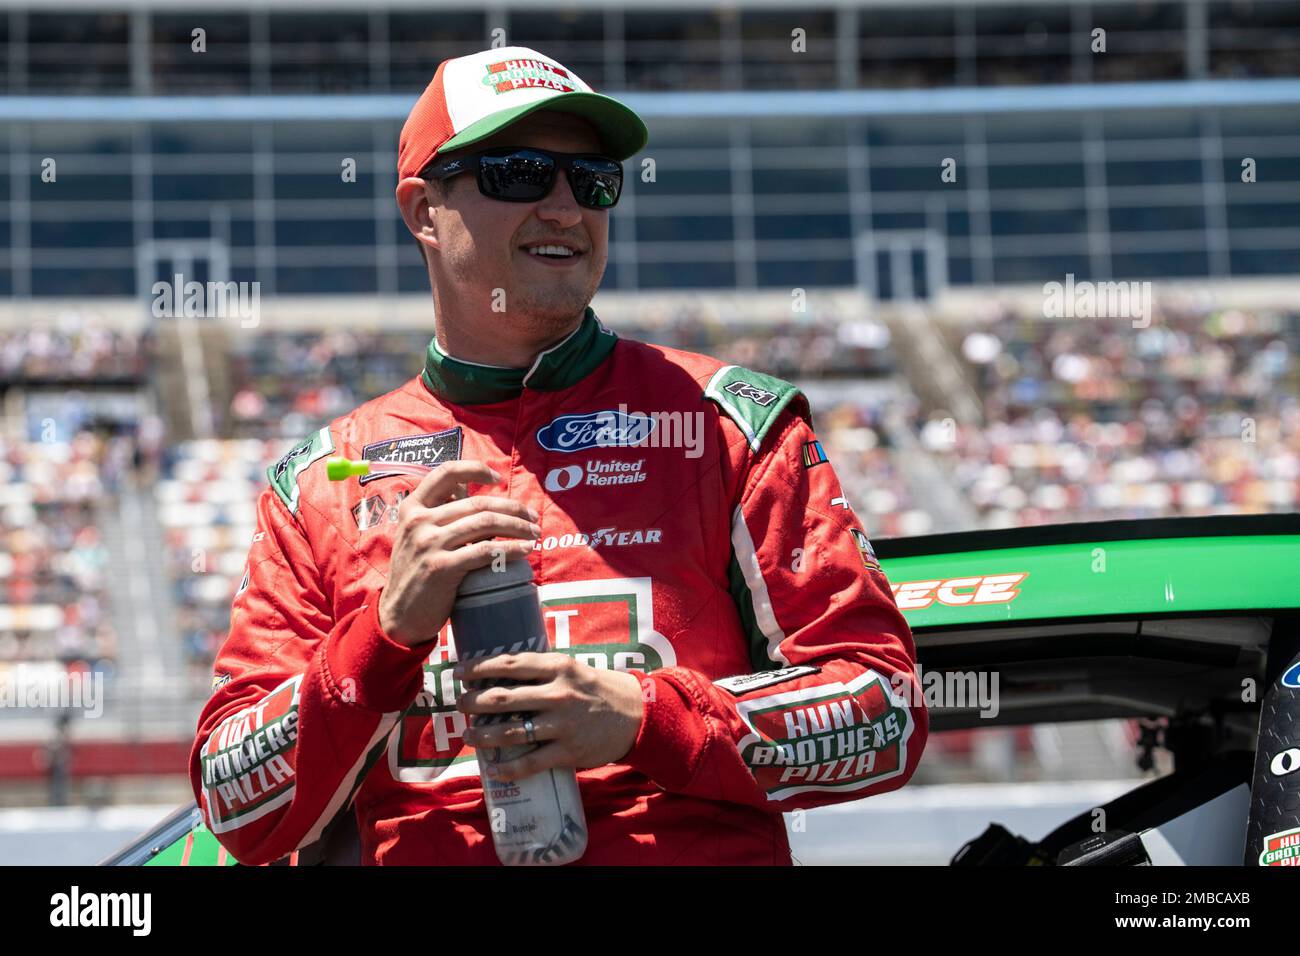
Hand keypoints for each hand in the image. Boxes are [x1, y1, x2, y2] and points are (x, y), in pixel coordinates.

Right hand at [378, 460, 539, 647]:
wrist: (398, 615)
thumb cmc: (416, 574)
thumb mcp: (417, 536)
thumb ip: (439, 514)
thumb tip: (471, 492)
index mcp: (412, 507)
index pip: (446, 472)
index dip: (475, 469)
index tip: (497, 478)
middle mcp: (419, 521)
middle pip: (478, 503)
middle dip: (512, 508)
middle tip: (532, 517)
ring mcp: (429, 543)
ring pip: (486, 523)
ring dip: (518, 527)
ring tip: (534, 534)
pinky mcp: (441, 567)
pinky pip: (486, 550)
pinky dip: (511, 548)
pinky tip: (525, 550)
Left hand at [453, 652, 644, 776]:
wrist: (636, 715)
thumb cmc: (597, 689)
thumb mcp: (573, 668)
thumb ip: (542, 669)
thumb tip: (502, 671)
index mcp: (558, 667)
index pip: (509, 664)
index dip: (479, 668)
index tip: (458, 672)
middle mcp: (558, 694)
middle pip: (503, 697)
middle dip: (474, 702)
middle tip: (460, 705)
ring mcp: (562, 724)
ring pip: (510, 732)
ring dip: (483, 736)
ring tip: (468, 736)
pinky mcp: (567, 751)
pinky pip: (530, 763)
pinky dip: (508, 768)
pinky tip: (493, 770)